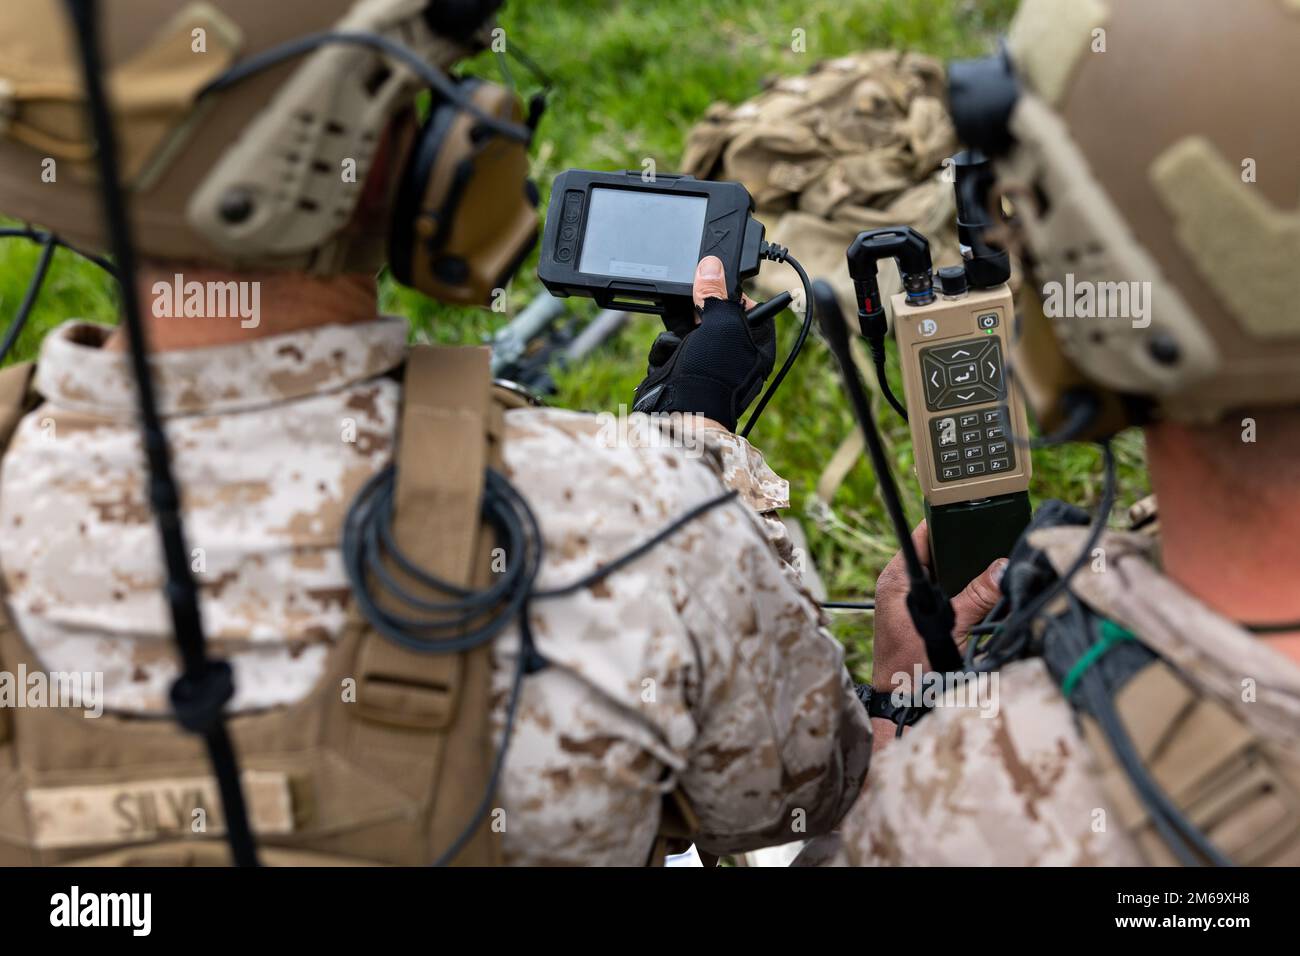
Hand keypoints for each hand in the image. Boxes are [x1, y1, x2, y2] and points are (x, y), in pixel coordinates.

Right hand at [632, 256, 772, 431]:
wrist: (680, 413)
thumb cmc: (713, 375)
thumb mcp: (722, 324)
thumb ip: (718, 294)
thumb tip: (712, 266)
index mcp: (755, 347)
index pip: (751, 310)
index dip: (734, 295)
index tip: (718, 285)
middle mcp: (734, 356)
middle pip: (715, 316)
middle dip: (698, 314)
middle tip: (694, 312)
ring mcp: (706, 364)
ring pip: (689, 329)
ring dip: (679, 333)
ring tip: (681, 344)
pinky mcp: (681, 371)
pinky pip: (673, 347)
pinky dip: (667, 350)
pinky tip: (670, 360)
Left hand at [869, 521, 1005, 748]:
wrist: (903, 703)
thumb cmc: (912, 668)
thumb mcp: (950, 627)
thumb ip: (978, 596)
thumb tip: (1003, 568)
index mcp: (897, 578)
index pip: (923, 534)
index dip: (947, 522)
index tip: (973, 510)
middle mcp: (901, 584)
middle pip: (939, 553)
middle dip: (966, 549)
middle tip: (996, 541)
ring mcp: (911, 600)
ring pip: (946, 573)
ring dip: (968, 572)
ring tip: (995, 565)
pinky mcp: (924, 615)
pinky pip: (949, 593)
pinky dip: (966, 591)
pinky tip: (986, 592)